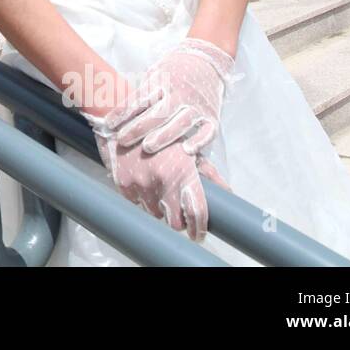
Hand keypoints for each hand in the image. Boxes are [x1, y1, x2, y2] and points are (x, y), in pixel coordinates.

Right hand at [85, 110, 229, 240]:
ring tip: (157, 189)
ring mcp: (140, 183)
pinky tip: (142, 181)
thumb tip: (227, 192)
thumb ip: (207, 171)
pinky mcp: (122, 183)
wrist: (123, 115)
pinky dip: (141, 197)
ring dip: (158, 207)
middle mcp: (162, 180)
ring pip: (154, 213)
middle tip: (178, 211)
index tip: (198, 235)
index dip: (199, 228)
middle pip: (175, 221)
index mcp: (182, 171)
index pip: (196, 212)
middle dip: (178, 219)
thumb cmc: (159, 127)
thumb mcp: (185, 145)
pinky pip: (136, 203)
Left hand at [108, 38, 237, 156]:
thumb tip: (114, 104)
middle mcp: (180, 93)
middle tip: (122, 140)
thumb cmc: (174, 71)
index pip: (139, 98)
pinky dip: (199, 140)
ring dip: (164, 135)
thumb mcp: (155, 73)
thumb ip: (141, 91)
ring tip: (147, 147)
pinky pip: (208, 131)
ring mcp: (197, 105)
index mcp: (162, 82)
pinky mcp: (212, 115)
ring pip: (181, 122)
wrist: (207, 60)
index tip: (108, 124)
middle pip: (158, 112)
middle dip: (138, 127)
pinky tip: (186, 150)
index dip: (122, 112)